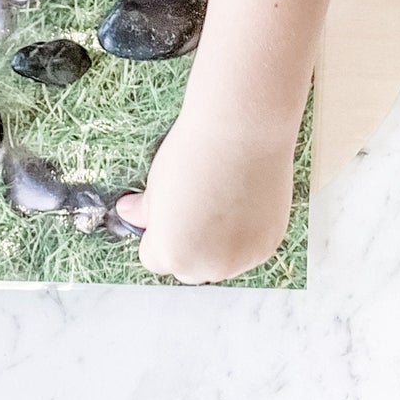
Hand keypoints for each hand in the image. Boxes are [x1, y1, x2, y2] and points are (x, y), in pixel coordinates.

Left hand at [121, 110, 295, 284]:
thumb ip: (145, 212)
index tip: (168, 215)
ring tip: (221, 202)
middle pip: (190, 268)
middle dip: (189, 245)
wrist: (243, 130)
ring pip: (222, 262)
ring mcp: (243, 258)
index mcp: (172, 254)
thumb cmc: (197, 152)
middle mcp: (208, 265)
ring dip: (219, 244)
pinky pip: (249, 251)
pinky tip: (242, 202)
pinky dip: (245, 234)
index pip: (155, 260)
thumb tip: (130, 215)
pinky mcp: (268, 245)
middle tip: (195, 208)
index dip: (159, 235)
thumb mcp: (157, 183)